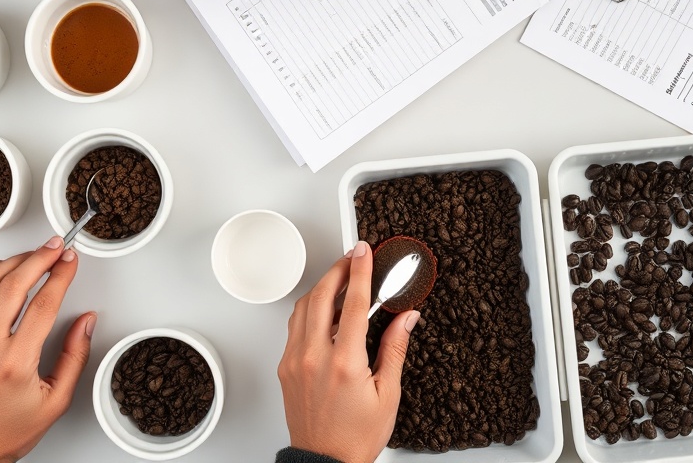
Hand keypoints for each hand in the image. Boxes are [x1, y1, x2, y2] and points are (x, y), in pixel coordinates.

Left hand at [0, 237, 95, 462]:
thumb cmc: (4, 431)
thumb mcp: (55, 402)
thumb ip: (74, 357)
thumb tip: (86, 321)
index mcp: (15, 362)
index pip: (44, 302)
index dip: (61, 274)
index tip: (70, 260)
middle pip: (13, 283)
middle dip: (38, 257)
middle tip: (53, 246)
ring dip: (7, 262)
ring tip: (26, 257)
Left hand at [277, 241, 420, 462]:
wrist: (325, 462)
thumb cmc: (356, 436)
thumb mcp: (388, 394)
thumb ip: (394, 348)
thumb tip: (406, 317)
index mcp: (344, 363)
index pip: (354, 303)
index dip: (360, 271)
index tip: (364, 251)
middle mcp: (314, 358)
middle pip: (321, 296)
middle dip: (337, 270)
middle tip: (352, 257)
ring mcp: (295, 361)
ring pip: (303, 308)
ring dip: (321, 288)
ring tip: (341, 280)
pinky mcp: (285, 367)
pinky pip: (294, 326)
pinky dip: (309, 310)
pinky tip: (325, 311)